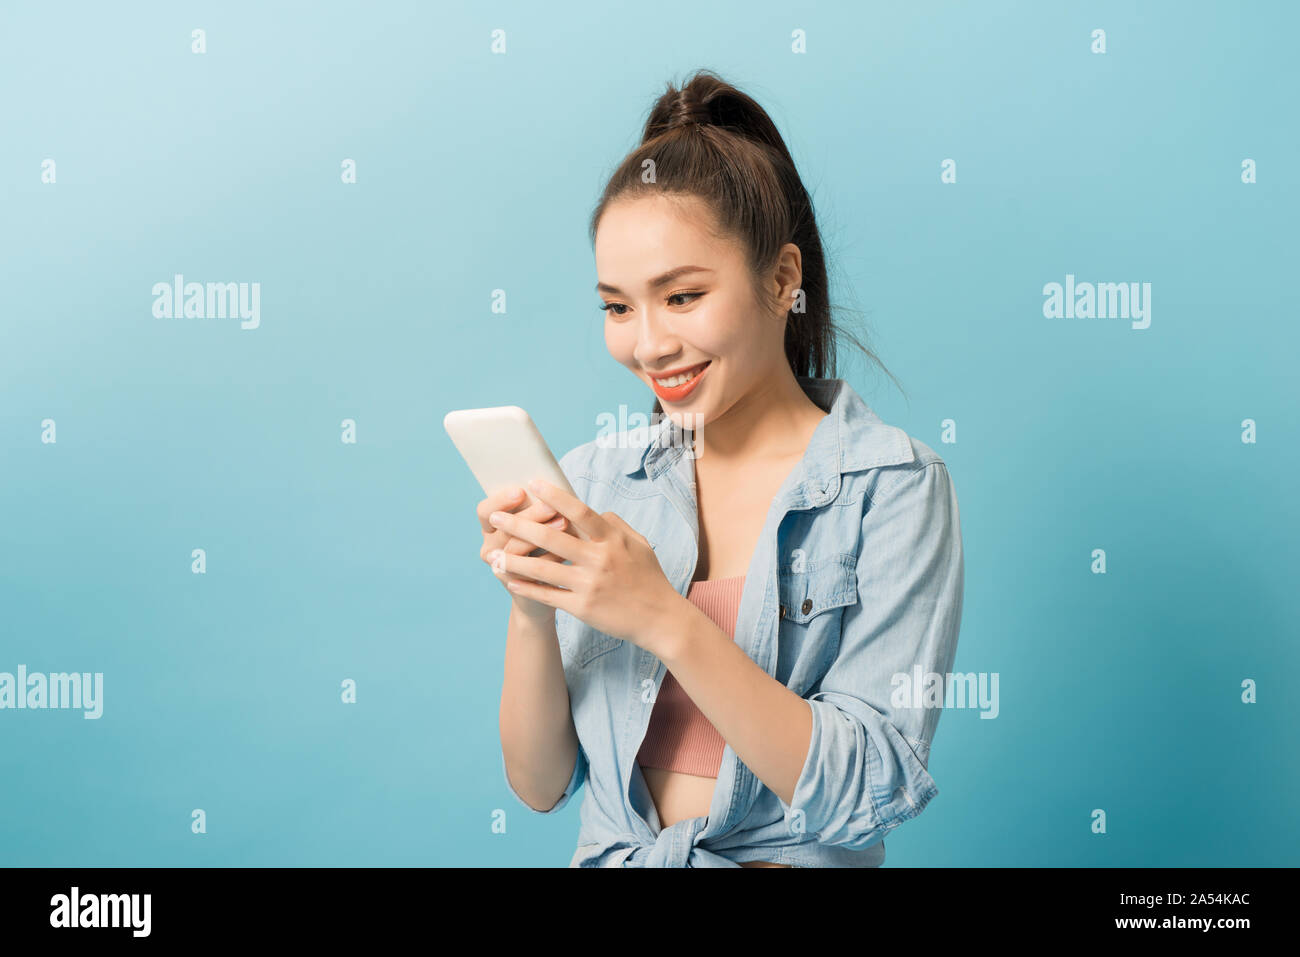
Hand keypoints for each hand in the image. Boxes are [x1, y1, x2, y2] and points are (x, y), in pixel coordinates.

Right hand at [476, 485, 573, 622]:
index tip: (521, 491)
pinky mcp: (516, 584)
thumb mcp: (537, 522)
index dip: (500, 500)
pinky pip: (529, 571)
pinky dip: (549, 558)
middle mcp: (490, 547)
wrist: (543, 592)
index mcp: (491, 527)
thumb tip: (556, 485)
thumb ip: (539, 506)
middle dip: (529, 515)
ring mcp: (500, 567)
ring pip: (514, 549)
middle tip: (551, 506)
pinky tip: (567, 549)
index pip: (484, 511)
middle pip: (502, 528)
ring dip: (540, 534)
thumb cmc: (542, 545)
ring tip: (563, 522)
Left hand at [485, 478, 681, 654]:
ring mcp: (589, 584)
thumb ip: (615, 525)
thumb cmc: (649, 578)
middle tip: (495, 516)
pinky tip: (509, 580)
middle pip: (552, 537)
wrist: (659, 619)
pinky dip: (526, 587)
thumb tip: (594, 510)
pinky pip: (548, 595)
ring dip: (513, 559)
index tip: (532, 483)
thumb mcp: (639, 544)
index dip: (554, 496)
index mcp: (612, 540)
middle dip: (519, 525)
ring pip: (543, 568)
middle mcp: (599, 559)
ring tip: (492, 553)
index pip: (579, 512)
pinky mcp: (582, 608)